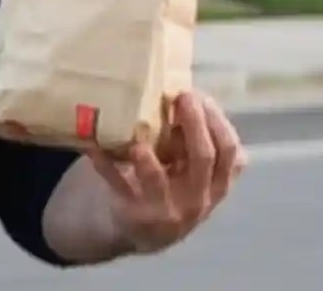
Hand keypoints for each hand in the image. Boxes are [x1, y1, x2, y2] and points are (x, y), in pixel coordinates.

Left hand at [87, 91, 247, 254]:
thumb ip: (193, 141)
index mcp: (216, 185)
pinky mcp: (131, 211)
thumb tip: (184, 90)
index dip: (219, 124)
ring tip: (138, 134)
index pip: (231, 154)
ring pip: (158, 180)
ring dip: (147, 156)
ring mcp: (165, 209)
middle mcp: (197, 199)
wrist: (143, 232)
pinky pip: (116, 183)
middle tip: (181, 96)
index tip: (202, 97)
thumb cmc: (172, 186)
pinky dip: (103, 161)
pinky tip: (91, 141)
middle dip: (194, 125)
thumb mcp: (192, 171)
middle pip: (203, 160)